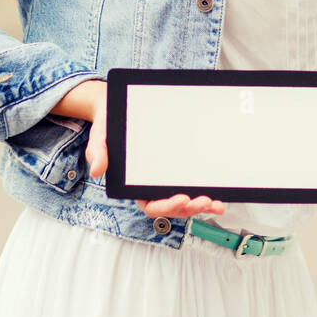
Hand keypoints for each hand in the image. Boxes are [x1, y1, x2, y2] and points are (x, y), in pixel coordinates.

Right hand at [72, 82, 226, 220]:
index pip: (151, 205)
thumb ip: (97, 152)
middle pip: (172, 206)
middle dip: (189, 208)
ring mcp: (166, 180)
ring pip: (186, 201)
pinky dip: (207, 193)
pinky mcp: (177, 169)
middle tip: (204, 201)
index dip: (167, 206)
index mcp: (134, 185)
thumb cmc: (109, 125)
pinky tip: (219, 197)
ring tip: (216, 204)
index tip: (181, 199)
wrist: (118, 108)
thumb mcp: (100, 136)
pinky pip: (193, 185)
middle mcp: (151, 186)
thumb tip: (97, 170)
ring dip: (201, 205)